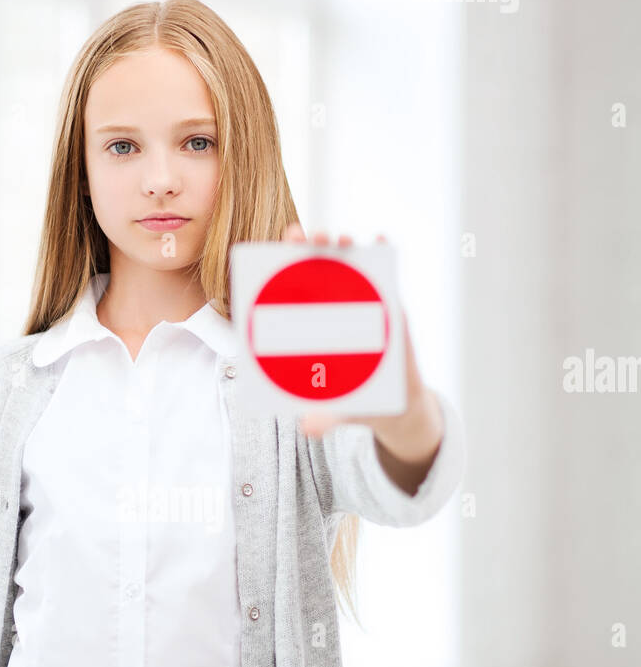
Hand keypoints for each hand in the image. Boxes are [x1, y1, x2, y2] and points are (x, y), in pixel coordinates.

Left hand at [284, 224, 443, 493]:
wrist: (392, 406)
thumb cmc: (351, 399)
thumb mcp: (335, 410)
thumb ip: (323, 418)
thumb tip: (310, 428)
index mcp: (308, 328)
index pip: (289, 289)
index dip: (280, 267)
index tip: (275, 249)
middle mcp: (330, 309)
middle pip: (316, 268)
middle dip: (310, 247)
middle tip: (307, 238)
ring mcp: (360, 303)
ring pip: (348, 265)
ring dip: (343, 246)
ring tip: (341, 239)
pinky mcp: (388, 306)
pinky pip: (383, 274)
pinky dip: (381, 253)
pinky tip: (379, 240)